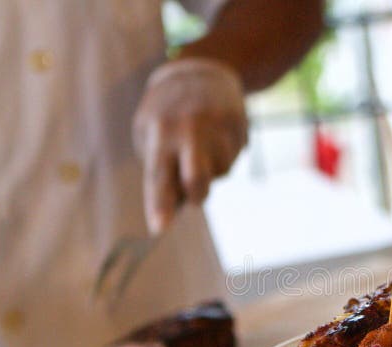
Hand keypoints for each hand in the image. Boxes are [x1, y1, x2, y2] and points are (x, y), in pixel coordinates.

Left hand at [133, 57, 245, 233]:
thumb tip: (179, 207)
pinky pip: (231, 162)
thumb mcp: (151, 131)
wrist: (206, 71)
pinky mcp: (241, 129)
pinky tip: (217, 136)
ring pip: (217, 175)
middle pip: (196, 179)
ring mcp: (218, 130)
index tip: (159, 230)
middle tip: (194, 194)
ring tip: (201, 142)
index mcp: (160, 133)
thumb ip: (161, 167)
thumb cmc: (168, 113)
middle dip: (197, 195)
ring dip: (209, 171)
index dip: (159, 206)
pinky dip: (223, 157)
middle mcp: (189, 132)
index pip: (158, 177)